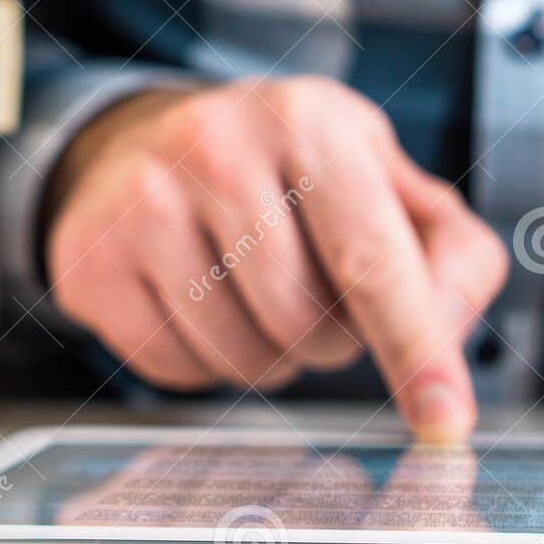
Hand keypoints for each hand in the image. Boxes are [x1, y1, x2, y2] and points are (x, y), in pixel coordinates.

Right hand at [45, 76, 508, 441]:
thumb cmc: (293, 174)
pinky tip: (201, 302)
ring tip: (257, 290)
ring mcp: (140, 204)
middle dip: (332, 338)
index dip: (416, 350)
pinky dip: (209, 363)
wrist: (153, 142)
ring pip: (247, 359)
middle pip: (309, 326)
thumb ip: (452, 259)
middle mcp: (215, 148)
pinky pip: (181, 373)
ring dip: (274, 356)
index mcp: (308, 122)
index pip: (372, 262)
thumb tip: (444, 345)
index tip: (443, 421)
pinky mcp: (91, 263)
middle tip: (314, 286)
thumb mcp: (390, 184)